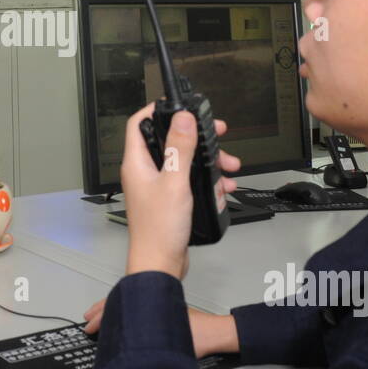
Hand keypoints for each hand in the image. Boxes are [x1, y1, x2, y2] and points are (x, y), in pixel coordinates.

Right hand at [82, 297, 239, 358]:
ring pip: (128, 301)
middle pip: (121, 300)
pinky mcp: (163, 308)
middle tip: (88, 320)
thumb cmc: (199, 336)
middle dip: (102, 310)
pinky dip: (125, 310)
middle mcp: (152, 300)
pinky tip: (123, 317)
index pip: (120, 305)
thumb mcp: (171, 341)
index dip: (102, 315)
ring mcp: (158, 302)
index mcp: (150, 304)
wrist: (218, 332)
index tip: (89, 324)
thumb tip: (132, 356)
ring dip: (112, 308)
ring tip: (99, 316)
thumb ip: (151, 345)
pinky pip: (137, 305)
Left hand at [119, 102, 241, 279]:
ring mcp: (157, 186)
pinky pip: (189, 182)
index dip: (156, 110)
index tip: (178, 104)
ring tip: (230, 166)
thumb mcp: (175, 181)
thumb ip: (180, 148)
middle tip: (217, 132)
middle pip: (169, 141)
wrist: (160, 264)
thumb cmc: (159, 229)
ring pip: (184, 162)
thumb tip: (182, 117)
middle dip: (196, 137)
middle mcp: (144, 172)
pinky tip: (224, 188)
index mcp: (137, 163)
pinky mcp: (170, 200)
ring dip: (207, 162)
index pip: (138, 123)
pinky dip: (207, 182)